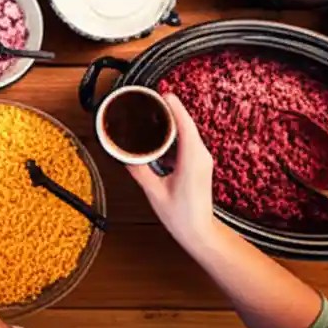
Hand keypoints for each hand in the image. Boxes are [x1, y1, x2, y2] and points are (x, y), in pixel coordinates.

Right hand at [128, 94, 220, 248]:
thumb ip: (139, 170)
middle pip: (185, 124)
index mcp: (192, 158)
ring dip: (170, 125)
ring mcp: (202, 159)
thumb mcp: (154, 192)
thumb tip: (126, 155)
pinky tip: (158, 142)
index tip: (161, 94)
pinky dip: (173, 137)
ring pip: (186, 133)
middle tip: (148, 104)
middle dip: (168, 112)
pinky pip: (187, 143)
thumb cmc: (182, 216)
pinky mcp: (199, 164)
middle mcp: (200, 155)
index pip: (184, 123)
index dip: (173, 107)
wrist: (200, 232)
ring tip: (150, 120)